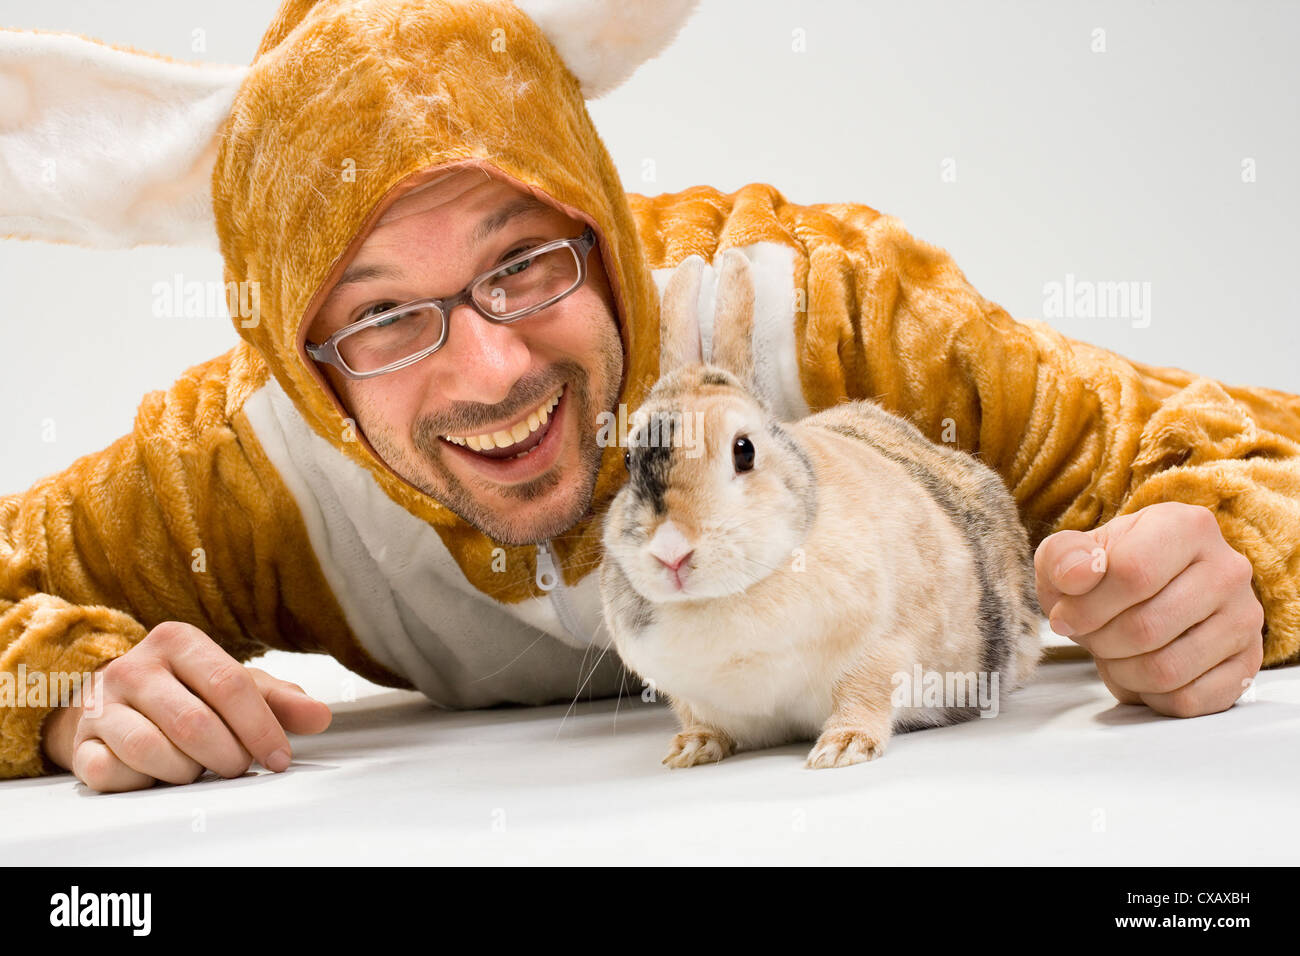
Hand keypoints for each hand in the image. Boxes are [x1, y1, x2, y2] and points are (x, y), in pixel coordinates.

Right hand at [40, 621, 331, 791]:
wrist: (107, 700)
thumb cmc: (183, 691)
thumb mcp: (234, 686)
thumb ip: (280, 700)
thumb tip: (320, 716)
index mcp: (179, 642)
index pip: (230, 685)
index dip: (261, 727)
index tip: (279, 758)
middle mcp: (134, 667)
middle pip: (194, 722)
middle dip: (227, 755)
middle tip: (237, 765)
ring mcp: (101, 705)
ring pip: (153, 752)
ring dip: (187, 771)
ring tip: (197, 767)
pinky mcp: (80, 743)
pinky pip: (114, 774)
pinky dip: (144, 782)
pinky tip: (155, 774)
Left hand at [1034, 501, 1264, 716]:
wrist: (1145, 594)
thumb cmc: (1106, 571)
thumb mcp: (1071, 554)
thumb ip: (1064, 557)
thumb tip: (1078, 575)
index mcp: (1187, 527)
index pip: (1133, 575)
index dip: (1086, 608)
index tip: (1065, 618)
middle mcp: (1228, 569)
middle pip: (1147, 628)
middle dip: (1101, 642)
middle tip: (1091, 636)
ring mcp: (1245, 618)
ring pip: (1168, 670)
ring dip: (1123, 672)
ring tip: (1114, 654)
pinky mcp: (1249, 663)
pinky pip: (1191, 700)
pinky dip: (1152, 697)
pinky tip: (1141, 675)